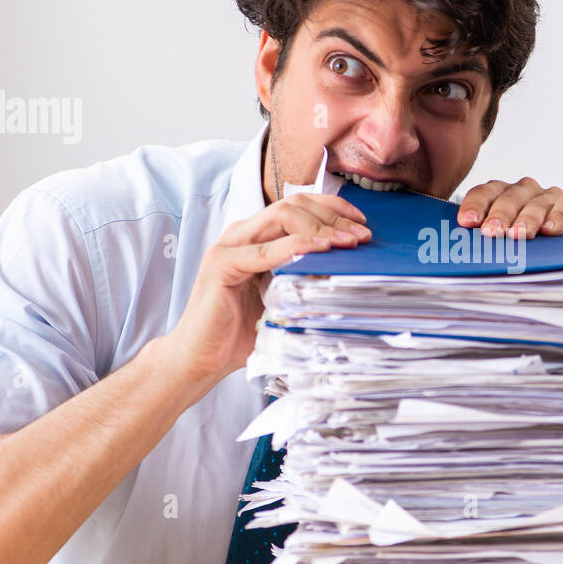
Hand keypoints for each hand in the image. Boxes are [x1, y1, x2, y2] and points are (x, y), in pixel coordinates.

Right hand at [160, 193, 371, 388]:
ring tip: (347, 242)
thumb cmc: (240, 332)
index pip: (298, 206)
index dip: (332, 208)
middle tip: (361, 235)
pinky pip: (265, 251)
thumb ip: (305, 279)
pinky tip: (320, 250)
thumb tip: (348, 273)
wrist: (201, 358)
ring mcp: (229, 246)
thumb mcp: (284, 298)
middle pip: (294, 205)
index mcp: (256, 237)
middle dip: (333, 216)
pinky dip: (297, 246)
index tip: (361, 224)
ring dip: (320, 227)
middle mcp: (242, 235)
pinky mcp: (222, 265)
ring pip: (281, 216)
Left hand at [456, 177, 562, 239]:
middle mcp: (524, 191)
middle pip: (509, 197)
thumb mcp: (503, 243)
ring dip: (527, 219)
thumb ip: (485, 241)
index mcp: (501, 194)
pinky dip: (559, 216)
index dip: (475, 205)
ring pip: (536, 202)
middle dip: (500, 215)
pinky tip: (550, 229)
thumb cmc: (527, 247)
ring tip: (519, 235)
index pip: (484, 193)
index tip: (467, 222)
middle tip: (491, 232)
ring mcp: (549, 196)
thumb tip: (465, 250)